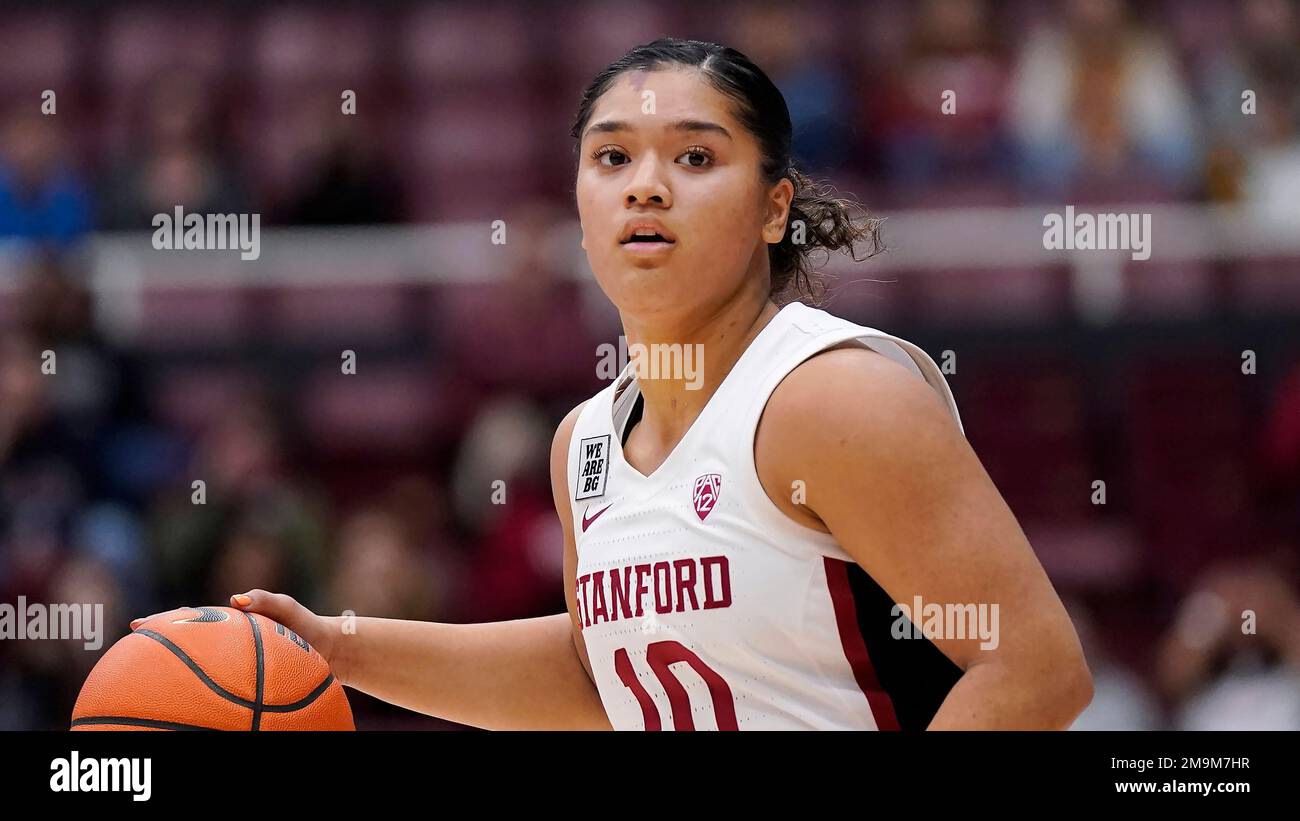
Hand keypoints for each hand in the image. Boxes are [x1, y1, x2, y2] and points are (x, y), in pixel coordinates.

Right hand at [128, 591, 340, 677]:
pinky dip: (200, 683)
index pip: (189, 619)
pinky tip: (189, 697)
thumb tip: (237, 599)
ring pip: (195, 660)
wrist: (326, 649)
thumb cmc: (303, 625)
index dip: (162, 622)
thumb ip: (265, 600)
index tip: (137, 625)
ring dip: (173, 661)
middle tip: (132, 643)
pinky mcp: (242, 676)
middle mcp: (223, 640)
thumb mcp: (286, 608)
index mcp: (227, 621)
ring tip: (145, 670)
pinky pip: (216, 681)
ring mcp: (230, 659)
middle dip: (157, 640)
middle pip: (184, 639)